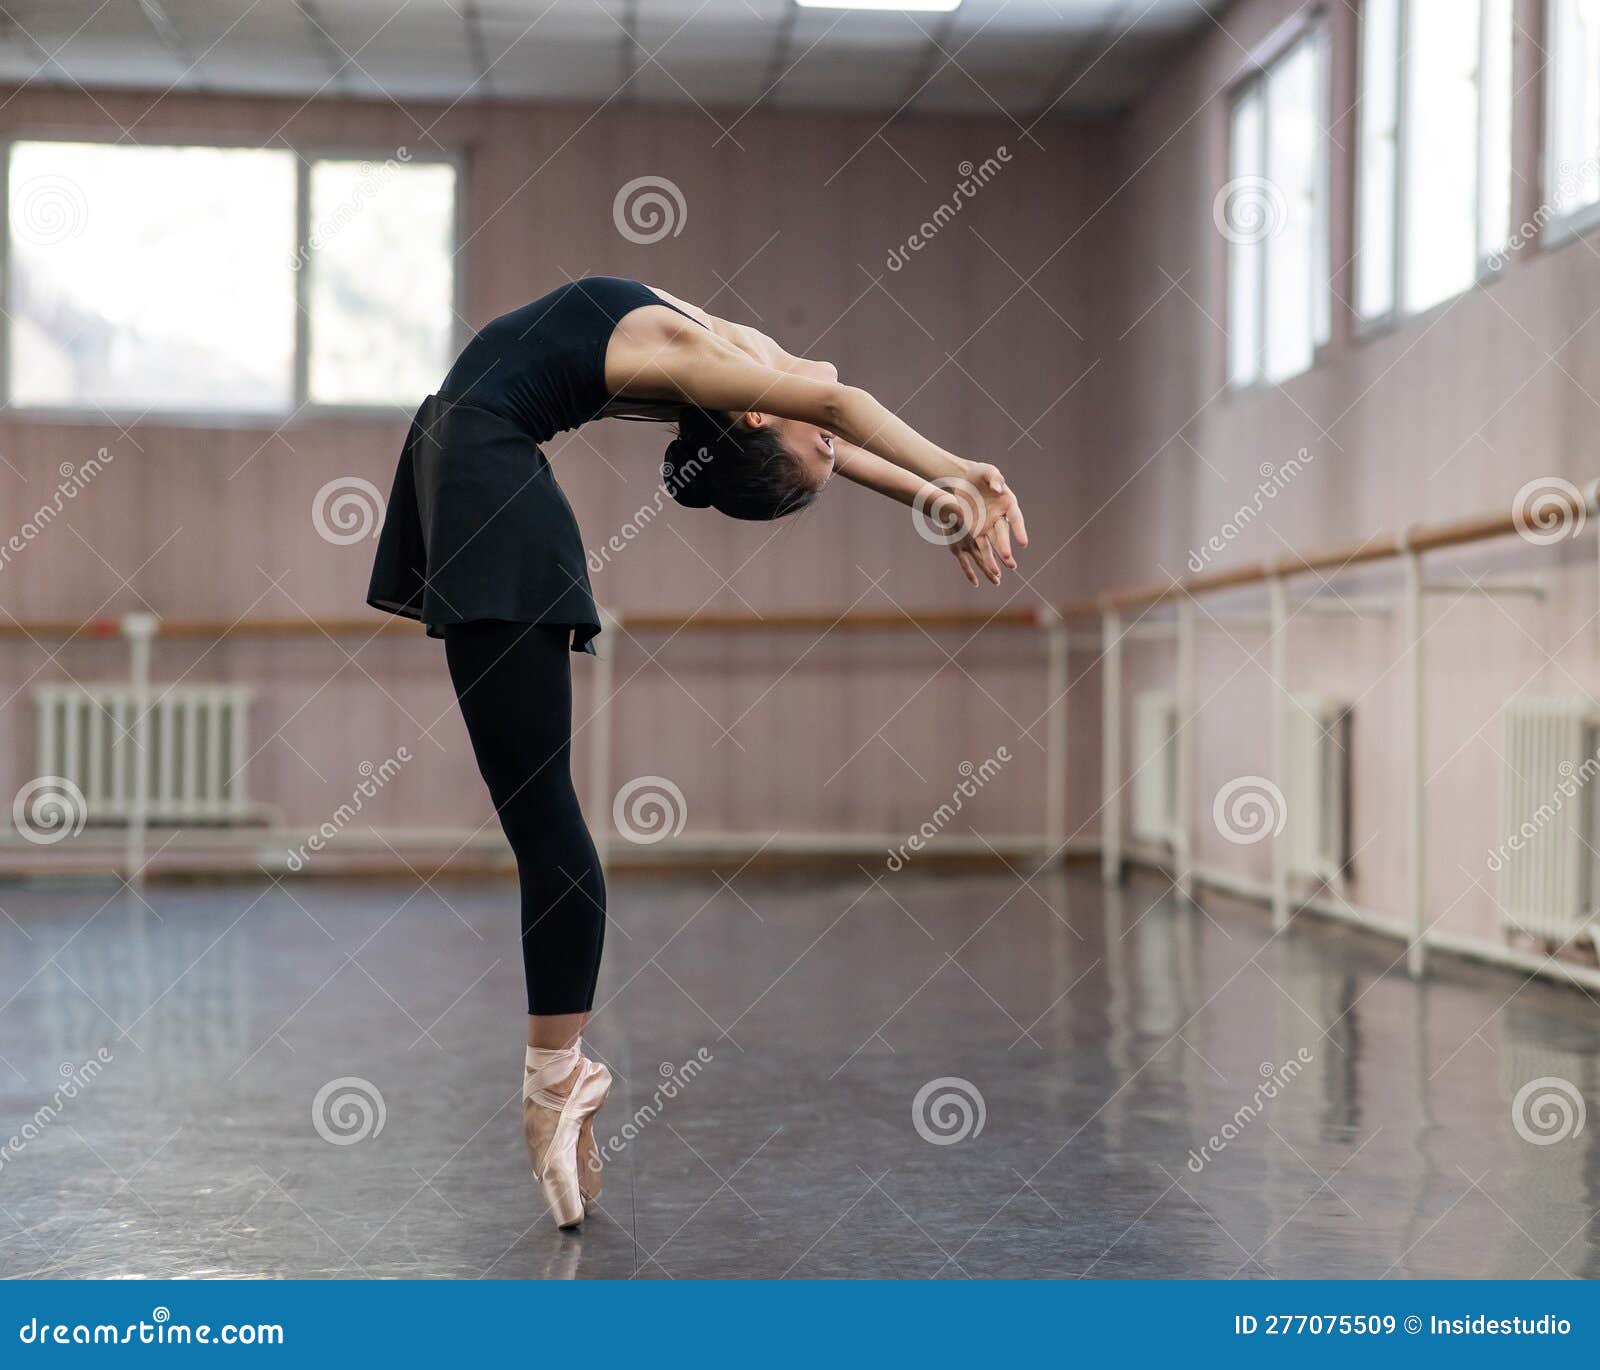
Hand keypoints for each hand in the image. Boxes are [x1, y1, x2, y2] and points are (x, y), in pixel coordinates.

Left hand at [932, 463, 1027, 587]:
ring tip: (999, 573)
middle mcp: (1000, 517)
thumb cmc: (980, 473)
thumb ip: (994, 478)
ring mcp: (988, 525)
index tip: (1023, 542)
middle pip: (1003, 534)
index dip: (1019, 530)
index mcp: (1008, 503)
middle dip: (1005, 548)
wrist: (963, 478)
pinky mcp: (975, 530)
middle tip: (1009, 560)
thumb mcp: (987, 471)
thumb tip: (998, 488)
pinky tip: (989, 570)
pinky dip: (985, 557)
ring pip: (992, 544)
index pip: (1015, 518)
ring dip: (996, 558)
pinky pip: (980, 545)